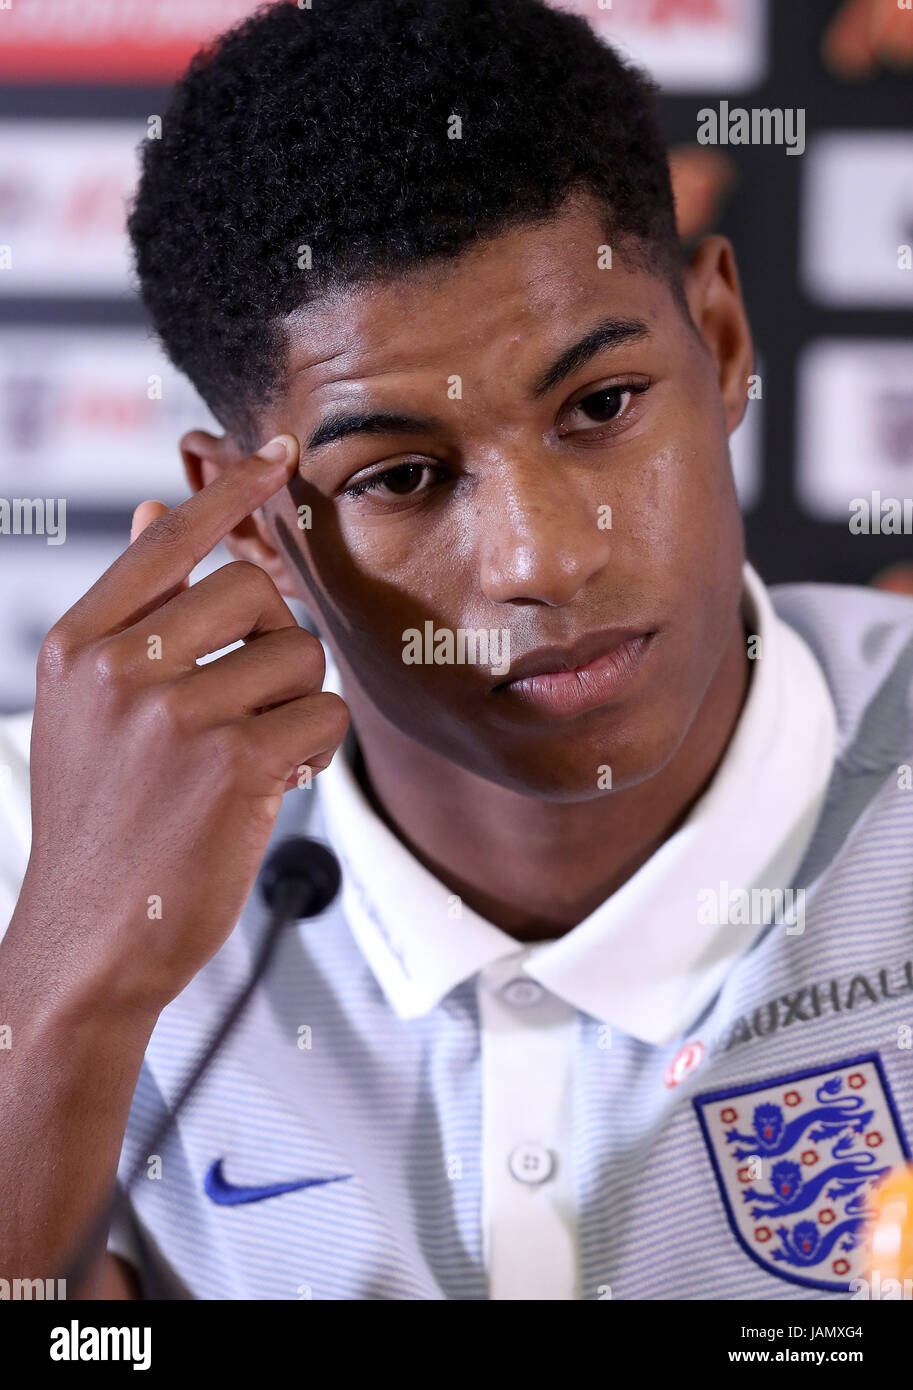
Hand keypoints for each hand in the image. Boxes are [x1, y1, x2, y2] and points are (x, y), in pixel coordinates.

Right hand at [13, 435, 348, 1015]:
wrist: (91, 941)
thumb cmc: (103, 826)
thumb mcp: (88, 710)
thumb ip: (132, 615)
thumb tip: (154, 513)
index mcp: (79, 647)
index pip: (167, 543)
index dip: (230, 494)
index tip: (278, 455)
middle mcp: (119, 670)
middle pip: (253, 593)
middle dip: (273, 645)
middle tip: (251, 702)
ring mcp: (173, 716)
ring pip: (298, 656)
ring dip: (294, 704)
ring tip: (251, 753)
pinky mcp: (232, 764)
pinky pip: (321, 715)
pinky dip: (313, 751)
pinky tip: (269, 785)